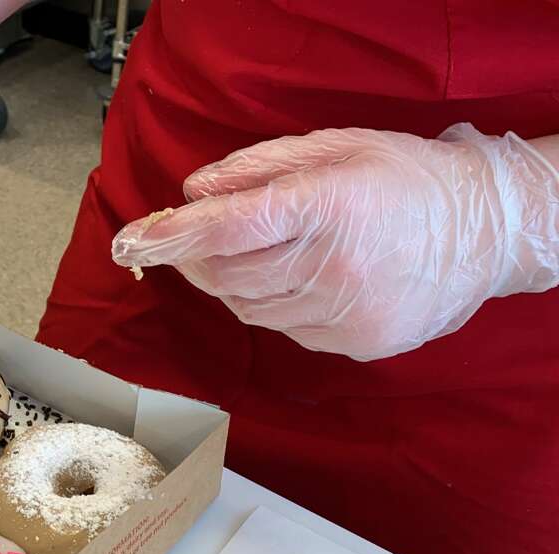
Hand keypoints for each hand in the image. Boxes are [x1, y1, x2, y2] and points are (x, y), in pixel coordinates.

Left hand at [112, 124, 558, 360]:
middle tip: (182, 238)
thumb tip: (193, 191)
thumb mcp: (335, 147)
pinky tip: (289, 277)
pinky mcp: (353, 344)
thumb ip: (258, 167)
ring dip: (228, 281)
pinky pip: (281, 327)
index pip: (229, 228)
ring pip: (247, 307)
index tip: (131, 241)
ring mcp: (346, 313)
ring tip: (244, 252)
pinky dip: (266, 303)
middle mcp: (334, 267)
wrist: (484, 233)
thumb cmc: (405, 178)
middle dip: (192, 257)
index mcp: (330, 206)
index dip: (172, 236)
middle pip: (227, 275)